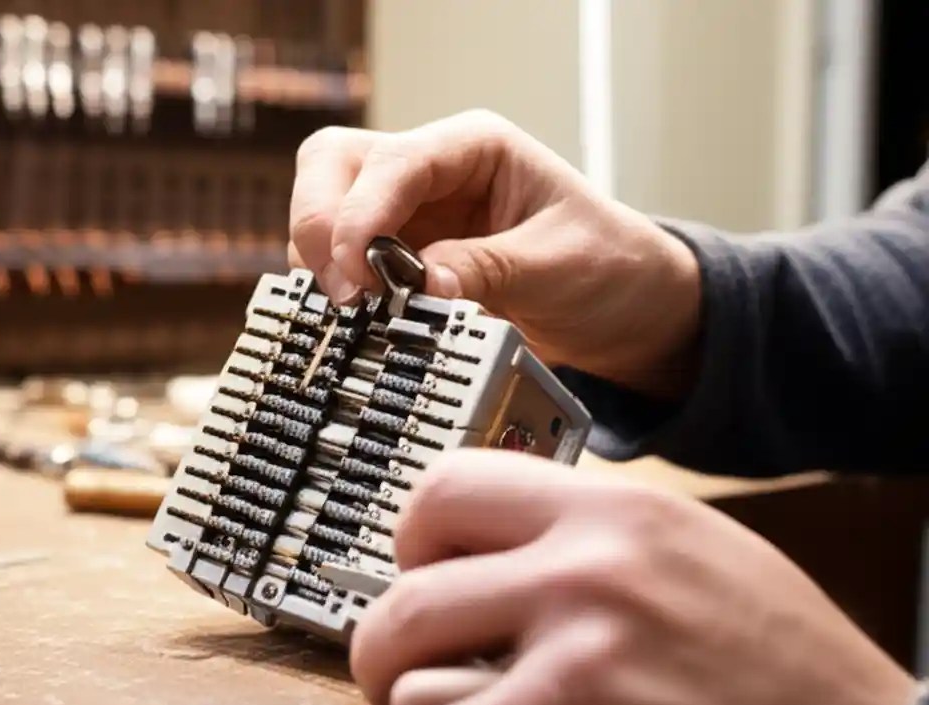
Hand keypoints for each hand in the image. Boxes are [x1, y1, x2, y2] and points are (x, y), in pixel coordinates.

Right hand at [289, 110, 701, 397]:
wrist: (623, 310)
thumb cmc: (606, 266)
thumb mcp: (557, 267)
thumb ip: (488, 269)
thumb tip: (423, 285)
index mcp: (475, 148)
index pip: (393, 161)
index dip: (360, 213)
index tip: (355, 270)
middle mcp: (431, 171)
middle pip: (334, 165)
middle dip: (321, 223)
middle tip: (343, 290)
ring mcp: (408, 212)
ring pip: (323, 208)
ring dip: (322, 259)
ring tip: (355, 310)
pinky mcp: (395, 256)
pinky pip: (340, 259)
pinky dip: (335, 285)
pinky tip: (359, 317)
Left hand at [350, 449, 914, 704]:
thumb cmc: (772, 652)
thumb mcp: (682, 548)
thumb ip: (576, 536)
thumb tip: (472, 547)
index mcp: (613, 511)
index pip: (446, 486)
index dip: (413, 536)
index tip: (420, 568)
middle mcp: (589, 572)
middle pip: (406, 596)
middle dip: (386, 642)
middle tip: (403, 664)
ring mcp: (581, 660)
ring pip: (411, 684)